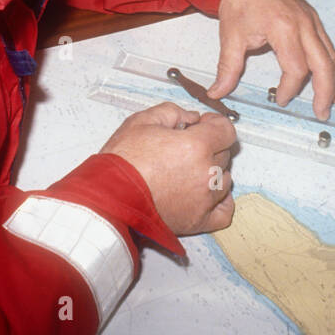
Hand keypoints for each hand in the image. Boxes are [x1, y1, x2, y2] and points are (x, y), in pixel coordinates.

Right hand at [100, 102, 235, 235]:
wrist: (108, 197)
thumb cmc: (122, 162)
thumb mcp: (142, 121)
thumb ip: (173, 112)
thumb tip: (191, 118)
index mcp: (197, 146)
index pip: (226, 130)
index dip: (215, 123)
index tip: (204, 125)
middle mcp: (206, 173)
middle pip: (224, 153)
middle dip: (209, 146)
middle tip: (185, 147)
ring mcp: (204, 200)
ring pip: (224, 180)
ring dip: (212, 172)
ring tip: (189, 170)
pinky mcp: (198, 222)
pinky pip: (225, 210)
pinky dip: (220, 200)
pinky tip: (207, 193)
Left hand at [208, 0, 334, 120]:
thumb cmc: (239, 0)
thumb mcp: (231, 36)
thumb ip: (228, 68)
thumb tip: (217, 93)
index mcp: (284, 28)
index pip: (296, 68)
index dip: (289, 88)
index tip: (280, 99)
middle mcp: (304, 24)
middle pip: (323, 63)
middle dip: (325, 91)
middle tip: (322, 113)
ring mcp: (311, 19)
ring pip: (330, 55)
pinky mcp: (312, 18)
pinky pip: (328, 45)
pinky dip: (332, 64)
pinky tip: (334, 78)